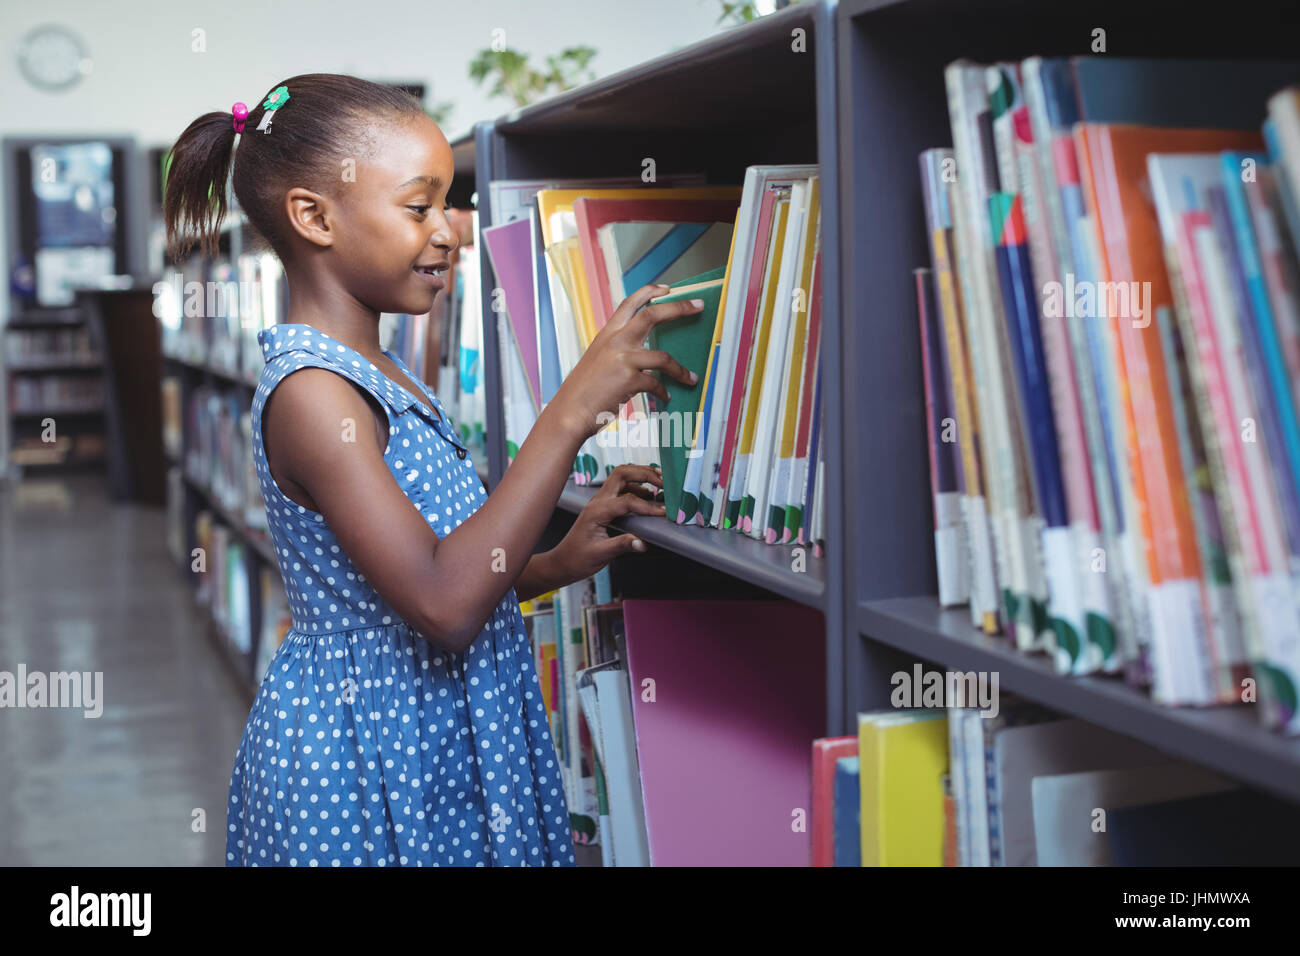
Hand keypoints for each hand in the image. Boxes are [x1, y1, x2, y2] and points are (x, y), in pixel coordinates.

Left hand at [547, 465, 664, 581]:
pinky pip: (621, 488)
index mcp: (597, 511)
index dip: (647, 506)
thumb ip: (622, 545)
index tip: (663, 512)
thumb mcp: (601, 554)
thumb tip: (642, 542)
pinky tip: (647, 495)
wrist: (564, 562)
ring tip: (659, 484)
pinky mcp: (604, 505)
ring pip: (621, 476)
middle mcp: (598, 501)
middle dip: (644, 473)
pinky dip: (636, 486)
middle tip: (663, 481)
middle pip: (622, 473)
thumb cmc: (577, 558)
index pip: (627, 501)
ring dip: (641, 476)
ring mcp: (600, 501)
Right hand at [553, 283, 701, 440]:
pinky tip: (666, 397)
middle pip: (652, 315)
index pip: (629, 303)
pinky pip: (656, 384)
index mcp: (607, 334)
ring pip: (663, 357)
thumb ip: (617, 350)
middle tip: (698, 306)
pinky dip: (664, 391)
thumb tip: (642, 352)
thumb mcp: (598, 360)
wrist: (570, 412)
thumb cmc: (584, 390)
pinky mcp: (629, 380)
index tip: (667, 288)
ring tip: (690, 378)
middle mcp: (615, 341)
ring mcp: (622, 359)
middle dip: (679, 308)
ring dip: (680, 370)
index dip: (650, 292)